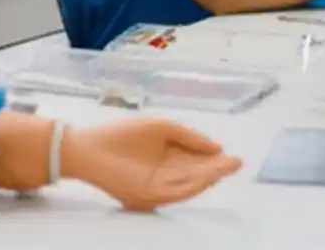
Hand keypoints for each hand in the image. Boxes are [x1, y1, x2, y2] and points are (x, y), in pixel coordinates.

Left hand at [64, 118, 241, 210]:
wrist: (88, 147)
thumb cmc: (120, 134)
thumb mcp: (161, 127)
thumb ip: (188, 136)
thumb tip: (216, 147)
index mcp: (166, 156)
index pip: (194, 160)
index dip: (213, 158)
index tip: (229, 154)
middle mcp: (163, 174)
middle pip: (195, 174)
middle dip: (216, 169)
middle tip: (236, 163)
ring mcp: (157, 186)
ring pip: (189, 184)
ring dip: (209, 177)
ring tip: (227, 168)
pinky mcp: (149, 196)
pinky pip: (176, 192)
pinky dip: (194, 185)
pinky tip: (207, 176)